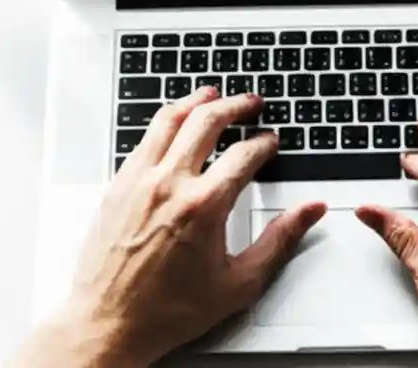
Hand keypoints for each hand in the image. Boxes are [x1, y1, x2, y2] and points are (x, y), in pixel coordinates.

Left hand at [9, 87, 325, 367]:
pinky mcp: (116, 187)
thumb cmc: (168, 310)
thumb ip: (280, 241)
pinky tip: (172, 125)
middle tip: (250, 103)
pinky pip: (143, 140)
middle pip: (206, 121)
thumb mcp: (239, 283)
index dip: (264, 143)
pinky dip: (163, 124)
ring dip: (194, 101)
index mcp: (203, 206)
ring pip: (168, 120)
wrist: (109, 324)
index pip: (244, 155)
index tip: (270, 142)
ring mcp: (138, 181)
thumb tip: (309, 212)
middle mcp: (168, 185)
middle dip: (235, 106)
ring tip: (210, 93)